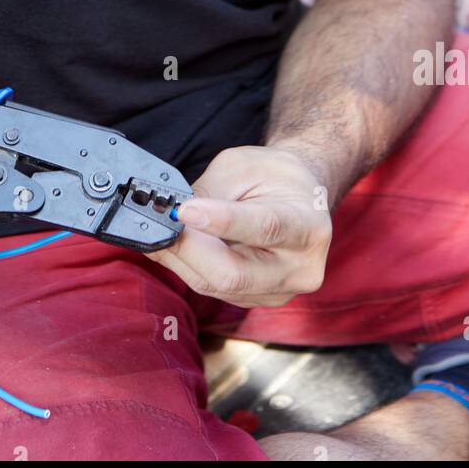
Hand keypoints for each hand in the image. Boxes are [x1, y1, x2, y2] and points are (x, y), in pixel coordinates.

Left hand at [147, 145, 331, 307]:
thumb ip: (210, 192)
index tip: (183, 210)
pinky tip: (178, 245)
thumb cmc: (273, 176)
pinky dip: (188, 266)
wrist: (300, 199)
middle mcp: (300, 268)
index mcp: (308, 226)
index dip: (221, 221)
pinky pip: (213, 289)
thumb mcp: (243, 166)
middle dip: (188, 248)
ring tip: (162, 229)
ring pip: (216, 285)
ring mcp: (280, 292)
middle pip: (234, 273)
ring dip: (181, 258)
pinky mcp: (257, 300)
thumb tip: (172, 217)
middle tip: (160, 222)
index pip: (264, 227)